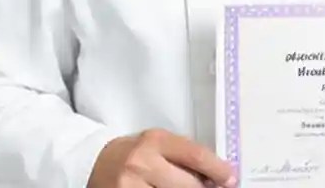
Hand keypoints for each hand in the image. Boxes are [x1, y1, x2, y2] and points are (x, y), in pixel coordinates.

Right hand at [87, 128, 235, 187]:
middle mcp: (142, 162)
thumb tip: (216, 176)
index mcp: (155, 141)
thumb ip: (184, 156)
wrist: (94, 162)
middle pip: (187, 185)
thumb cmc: (134, 154)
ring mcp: (130, 185)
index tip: (230, 179)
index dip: (218, 170)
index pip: (195, 156)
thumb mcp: (158, 145)